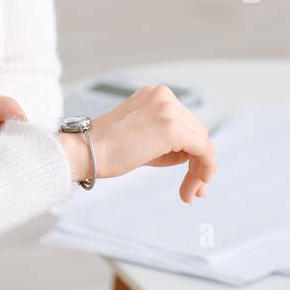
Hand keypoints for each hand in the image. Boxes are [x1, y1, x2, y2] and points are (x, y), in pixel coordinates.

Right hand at [56, 85, 216, 203]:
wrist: (84, 151)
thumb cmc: (104, 150)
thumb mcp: (141, 139)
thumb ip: (166, 142)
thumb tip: (192, 157)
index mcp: (155, 94)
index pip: (185, 123)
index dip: (192, 151)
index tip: (193, 176)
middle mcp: (164, 95)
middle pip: (196, 131)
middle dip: (198, 162)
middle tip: (195, 191)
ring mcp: (168, 109)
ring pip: (202, 142)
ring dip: (200, 170)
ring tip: (191, 194)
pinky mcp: (172, 127)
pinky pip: (203, 149)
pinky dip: (205, 168)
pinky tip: (196, 186)